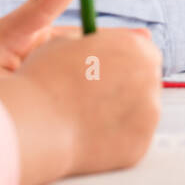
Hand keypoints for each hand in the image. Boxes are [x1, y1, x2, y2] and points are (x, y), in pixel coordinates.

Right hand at [0, 24, 161, 184]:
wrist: (34, 125)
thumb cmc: (45, 79)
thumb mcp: (68, 42)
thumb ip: (99, 41)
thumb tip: (121, 40)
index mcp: (137, 47)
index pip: (142, 49)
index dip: (121, 58)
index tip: (104, 68)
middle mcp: (150, 77)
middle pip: (146, 79)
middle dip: (124, 85)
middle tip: (92, 95)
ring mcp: (149, 113)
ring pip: (140, 110)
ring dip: (120, 111)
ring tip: (85, 117)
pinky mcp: (140, 144)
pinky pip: (131, 138)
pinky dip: (115, 138)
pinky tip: (88, 136)